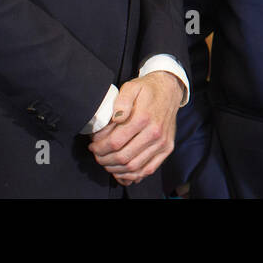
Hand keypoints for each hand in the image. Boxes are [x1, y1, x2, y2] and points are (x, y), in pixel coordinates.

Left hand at [89, 71, 181, 185]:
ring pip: (134, 167)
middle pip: (123, 157)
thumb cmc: (147, 90)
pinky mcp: (167, 148)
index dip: (99, 147)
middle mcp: (155, 132)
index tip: (92, 145)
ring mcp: (162, 143)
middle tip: (97, 154)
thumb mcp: (132, 87)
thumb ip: (121, 101)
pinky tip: (122, 170)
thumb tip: (116, 118)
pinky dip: (133, 175)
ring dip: (115, 168)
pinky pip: (148, 169)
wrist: (169, 90)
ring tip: (106, 161)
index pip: (115, 142)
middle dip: (104, 159)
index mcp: (144, 118)